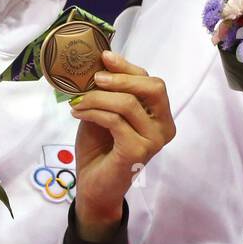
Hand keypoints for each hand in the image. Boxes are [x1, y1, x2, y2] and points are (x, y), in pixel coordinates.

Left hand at [70, 50, 175, 242]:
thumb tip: (98, 63)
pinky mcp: (138, 151)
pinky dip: (94, 112)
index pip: (152, 83)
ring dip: (97, 97)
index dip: (128, 67)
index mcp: (161, 117)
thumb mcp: (105, 112)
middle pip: (153, 88)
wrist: (94, 186)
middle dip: (122, 77)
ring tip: (77, 102)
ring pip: (129, 103)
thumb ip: (110, 92)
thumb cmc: (101, 149)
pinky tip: (78, 113)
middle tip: (94, 78)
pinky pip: (115, 120)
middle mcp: (165, 127)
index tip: (104, 56)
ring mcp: (154, 140)